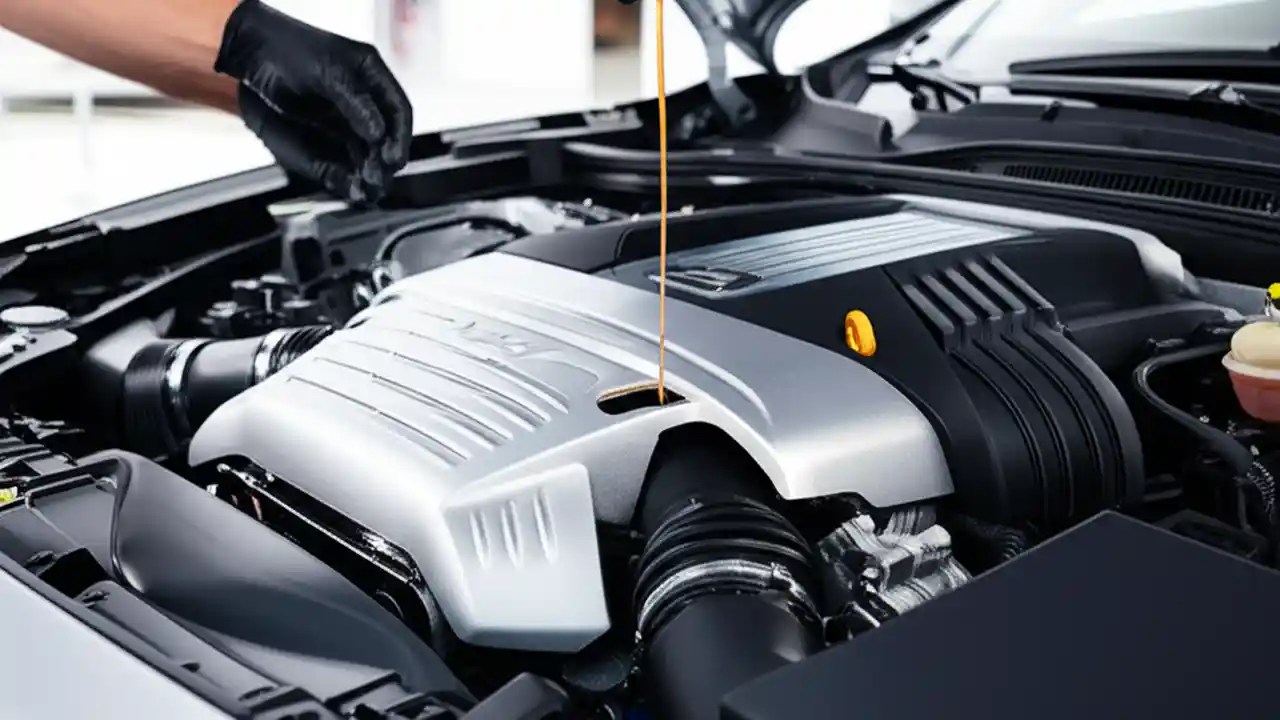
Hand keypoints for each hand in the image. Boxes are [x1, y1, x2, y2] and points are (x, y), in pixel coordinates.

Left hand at [214, 0, 412, 202]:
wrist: (249, 59)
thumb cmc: (287, 50)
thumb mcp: (327, 71)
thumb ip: (355, 103)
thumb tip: (378, 133)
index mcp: (371, 78)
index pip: (398, 111)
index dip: (399, 136)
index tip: (391, 158)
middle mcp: (362, 103)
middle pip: (384, 139)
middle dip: (382, 161)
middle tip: (375, 178)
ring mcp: (343, 124)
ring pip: (365, 157)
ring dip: (367, 176)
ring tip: (365, 191)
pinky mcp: (325, 142)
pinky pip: (342, 165)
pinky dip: (348, 180)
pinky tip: (352, 190)